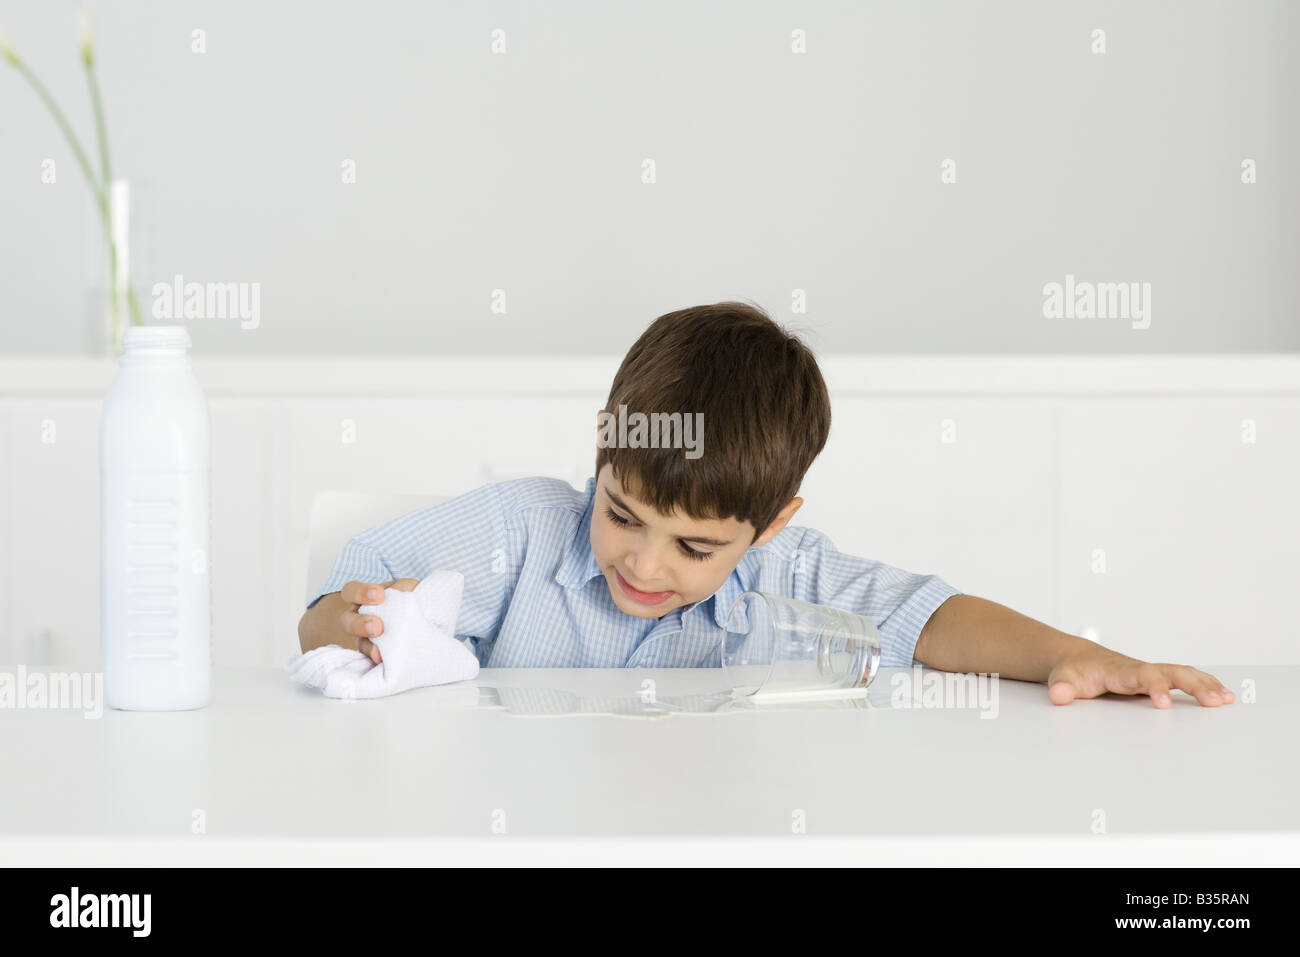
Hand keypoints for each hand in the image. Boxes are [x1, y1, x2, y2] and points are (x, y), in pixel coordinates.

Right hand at [338, 578, 418, 663]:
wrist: (415, 619)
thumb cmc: (407, 598)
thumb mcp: (406, 588)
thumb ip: (404, 588)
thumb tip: (405, 594)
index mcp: (362, 598)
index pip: (351, 592)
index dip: (361, 593)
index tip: (380, 595)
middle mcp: (359, 618)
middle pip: (347, 622)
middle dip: (361, 625)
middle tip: (377, 627)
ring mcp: (365, 638)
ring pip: (359, 644)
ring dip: (369, 647)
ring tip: (379, 652)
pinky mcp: (376, 654)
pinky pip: (371, 660)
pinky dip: (377, 660)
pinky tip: (383, 661)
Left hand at [1046, 643, 1234, 707]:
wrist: (1077, 658)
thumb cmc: (1073, 671)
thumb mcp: (1063, 679)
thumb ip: (1061, 688)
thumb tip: (1057, 696)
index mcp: (1120, 671)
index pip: (1142, 676)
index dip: (1155, 688)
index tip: (1164, 705)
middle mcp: (1139, 669)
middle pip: (1171, 672)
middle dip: (1193, 686)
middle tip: (1214, 701)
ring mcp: (1150, 672)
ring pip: (1182, 673)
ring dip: (1205, 685)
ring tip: (1227, 700)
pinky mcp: (1157, 678)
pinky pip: (1184, 678)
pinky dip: (1205, 684)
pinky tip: (1224, 696)